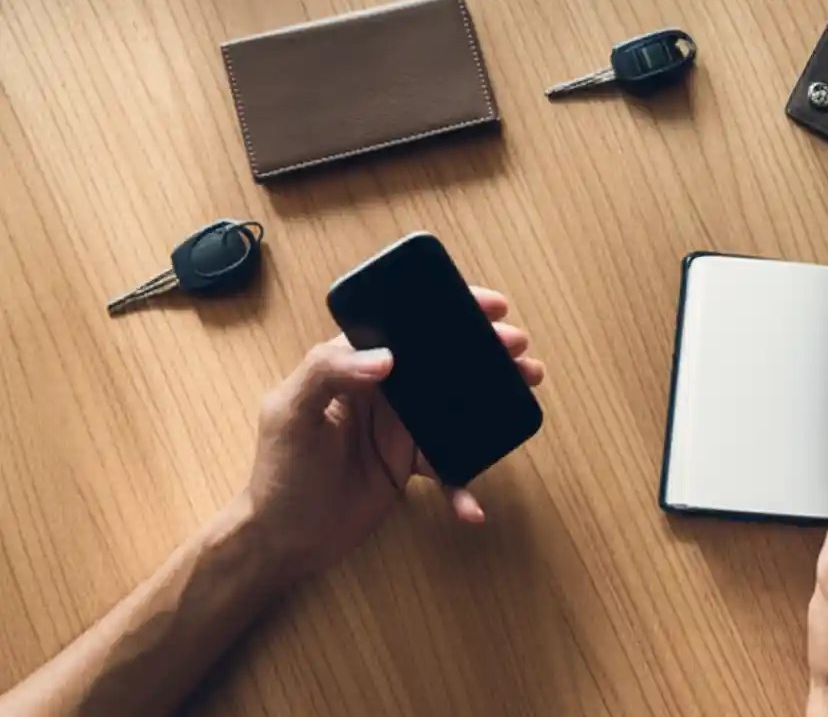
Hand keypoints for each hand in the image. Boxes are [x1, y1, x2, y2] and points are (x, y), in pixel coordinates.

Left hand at [243, 287, 545, 577]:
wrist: (284, 540)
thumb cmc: (279, 472)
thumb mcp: (291, 413)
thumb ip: (328, 373)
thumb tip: (388, 358)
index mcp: (352, 363)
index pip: (403, 326)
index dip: (447, 310)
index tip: (490, 308)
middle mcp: (382, 389)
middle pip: (442, 361)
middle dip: (485, 350)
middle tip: (519, 349)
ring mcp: (400, 427)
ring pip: (457, 404)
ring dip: (493, 397)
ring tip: (527, 387)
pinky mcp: (410, 464)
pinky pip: (450, 466)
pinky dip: (465, 484)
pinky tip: (474, 507)